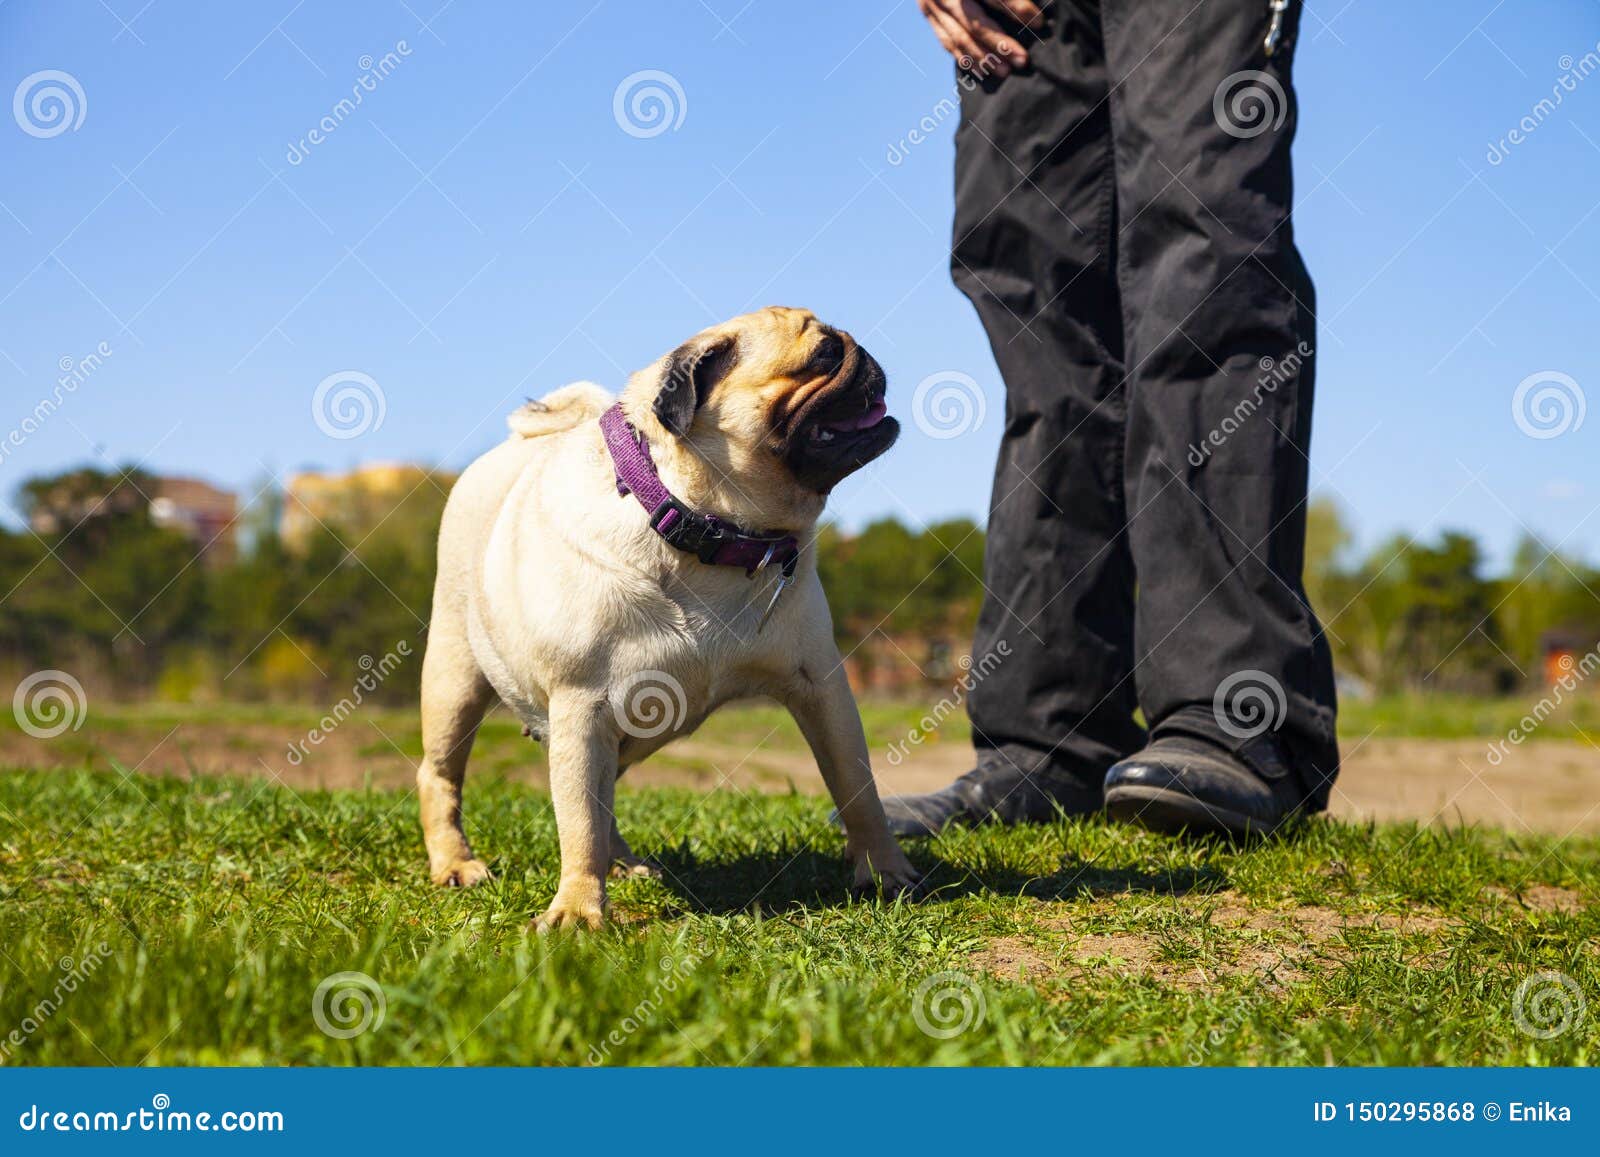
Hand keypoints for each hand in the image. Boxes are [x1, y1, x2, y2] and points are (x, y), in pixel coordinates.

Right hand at [916, 0, 1043, 77]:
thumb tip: (1037, 1)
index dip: (1018, 8)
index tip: (1040, 22)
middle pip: (976, 22)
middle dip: (1001, 43)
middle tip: (1023, 60)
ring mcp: (933, 3)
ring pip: (960, 36)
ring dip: (984, 57)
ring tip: (1005, 71)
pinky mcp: (928, 13)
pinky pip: (947, 40)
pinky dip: (965, 57)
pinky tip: (982, 71)